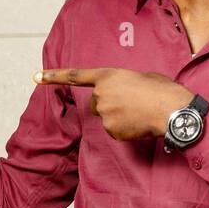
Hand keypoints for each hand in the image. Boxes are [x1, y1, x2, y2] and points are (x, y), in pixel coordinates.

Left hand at [35, 67, 193, 140]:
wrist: (172, 110)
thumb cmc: (162, 90)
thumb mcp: (141, 77)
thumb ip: (123, 83)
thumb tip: (123, 96)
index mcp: (108, 75)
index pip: (75, 76)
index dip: (54, 76)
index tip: (36, 77)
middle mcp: (101, 94)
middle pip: (96, 103)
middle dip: (109, 104)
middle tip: (132, 104)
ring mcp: (105, 114)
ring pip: (107, 119)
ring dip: (120, 117)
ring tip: (141, 112)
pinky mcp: (112, 131)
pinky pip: (116, 132)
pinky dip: (126, 130)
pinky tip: (140, 124)